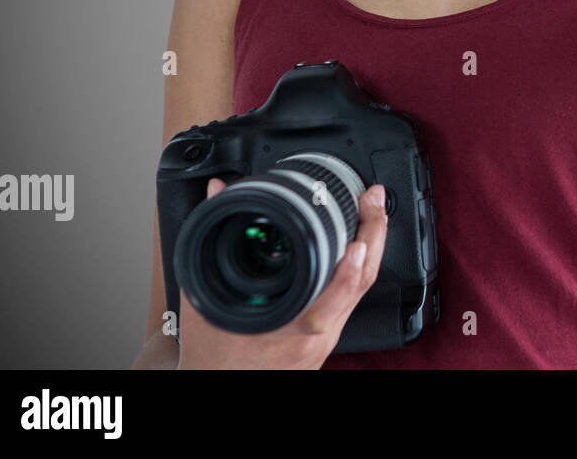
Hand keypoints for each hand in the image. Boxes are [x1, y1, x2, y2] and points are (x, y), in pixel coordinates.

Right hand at [176, 178, 388, 368]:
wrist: (219, 386)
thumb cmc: (211, 354)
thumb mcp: (202, 295)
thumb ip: (211, 240)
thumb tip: (218, 191)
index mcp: (287, 327)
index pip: (330, 297)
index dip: (348, 271)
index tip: (358, 242)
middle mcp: (314, 336)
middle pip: (359, 285)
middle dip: (373, 236)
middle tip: (373, 200)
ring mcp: (325, 340)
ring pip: (361, 291)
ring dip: (372, 248)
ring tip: (372, 211)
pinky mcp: (327, 339)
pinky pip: (352, 299)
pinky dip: (358, 268)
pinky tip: (361, 244)